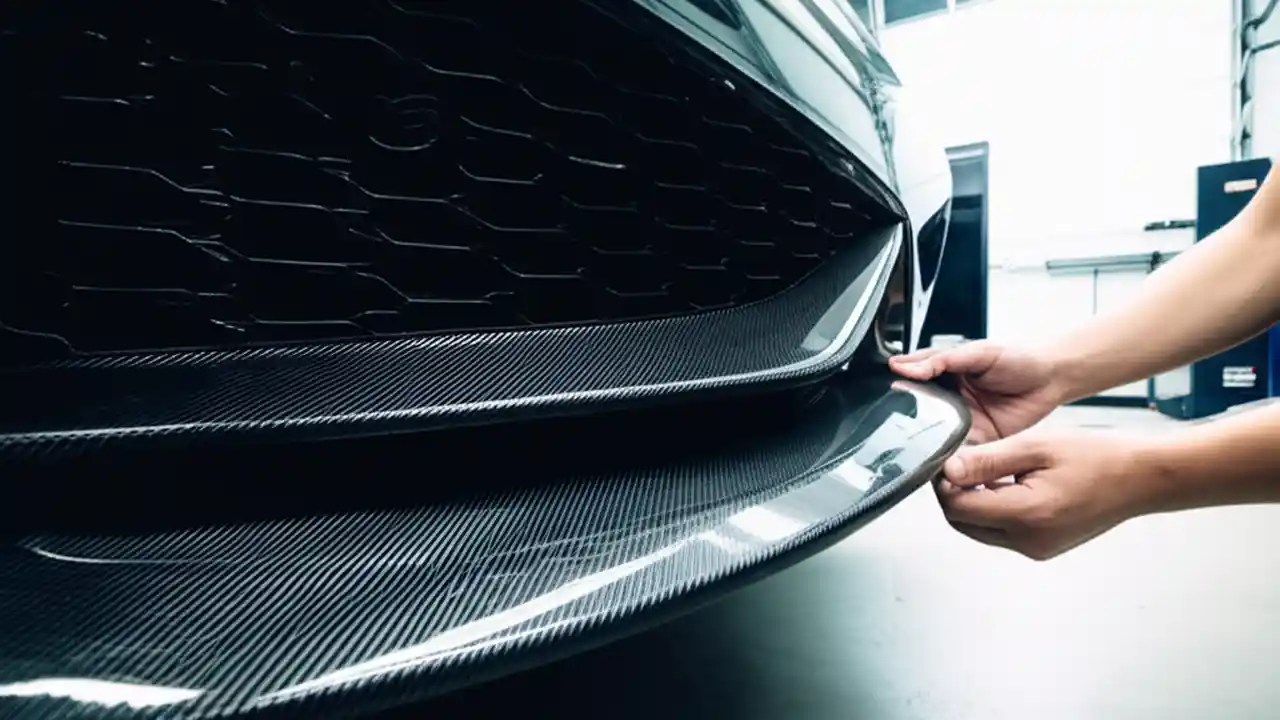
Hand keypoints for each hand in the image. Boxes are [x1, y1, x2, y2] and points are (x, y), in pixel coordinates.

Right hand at [889, 341, 1063, 442]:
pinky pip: (959, 451)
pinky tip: (940, 457)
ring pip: (935, 433)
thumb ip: (942, 360)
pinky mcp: (979, 440)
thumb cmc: (1019, 358)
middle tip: (895, 425)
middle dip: (907, 420)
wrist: (1053, 378)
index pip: (912, 382)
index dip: (898, 390)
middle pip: (919, 412)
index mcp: (944, 373)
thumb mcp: (977, 352)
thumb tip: (905, 367)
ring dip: (926, 440)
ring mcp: (962, 420)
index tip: (884, 397)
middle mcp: (949, 398)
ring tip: (914, 445)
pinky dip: (950, 455)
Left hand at [934, 430, 1154, 559]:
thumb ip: (988, 460)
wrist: (1140, 478)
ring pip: (980, 530)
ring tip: (990, 469)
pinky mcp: (1043, 548)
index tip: (949, 459)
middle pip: (964, 523)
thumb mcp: (1036, 447)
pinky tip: (1008, 484)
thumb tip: (949, 470)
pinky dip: (995, 510)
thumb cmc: (1096, 457)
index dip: (945, 483)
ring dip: (974, 503)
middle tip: (964, 462)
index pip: (958, 508)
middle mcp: (1028, 541)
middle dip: (955, 494)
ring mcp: (1036, 549)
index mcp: (1026, 516)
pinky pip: (1002, 533)